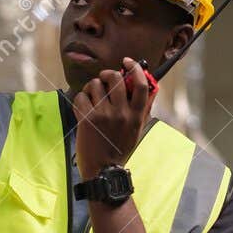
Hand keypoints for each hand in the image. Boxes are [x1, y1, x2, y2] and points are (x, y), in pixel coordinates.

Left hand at [73, 58, 151, 182]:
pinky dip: (80, 99)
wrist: (103, 171)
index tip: (128, 62)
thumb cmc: (119, 149)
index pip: (141, 85)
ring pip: (95, 85)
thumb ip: (143, 109)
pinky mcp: (87, 120)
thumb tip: (151, 88)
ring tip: (92, 98)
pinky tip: (83, 109)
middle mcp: (121, 114)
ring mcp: (103, 116)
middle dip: (107, 74)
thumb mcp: (137, 130)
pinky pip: (81, 96)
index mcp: (136, 116)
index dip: (135, 69)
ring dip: (91, 88)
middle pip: (115, 78)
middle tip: (103, 79)